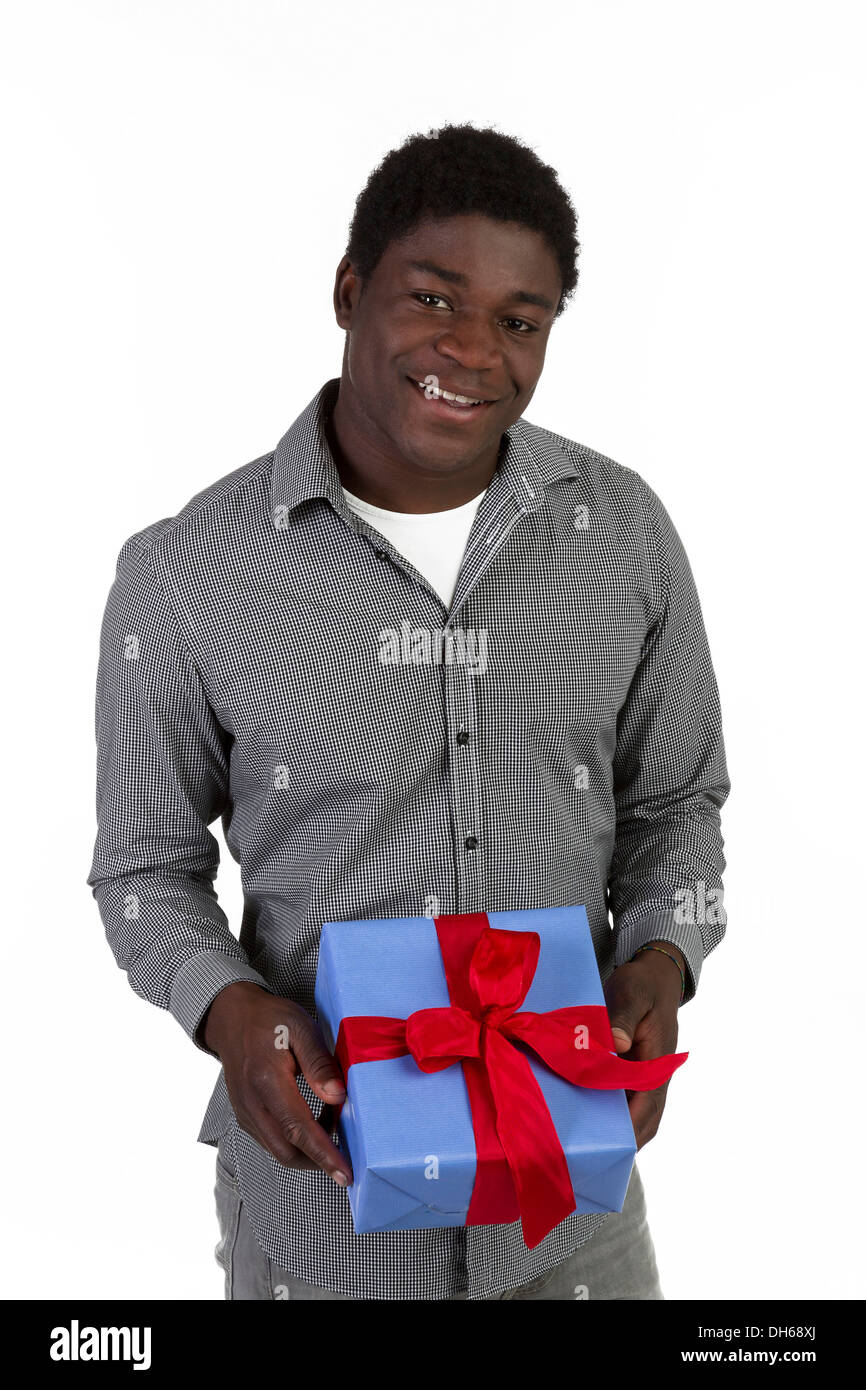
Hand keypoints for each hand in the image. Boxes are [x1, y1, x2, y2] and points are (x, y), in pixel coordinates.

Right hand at [201, 981, 352, 1186]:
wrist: (232, 1018)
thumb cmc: (270, 1020)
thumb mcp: (302, 1028)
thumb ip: (320, 1063)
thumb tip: (338, 1097)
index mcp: (266, 1079)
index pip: (298, 1128)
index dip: (323, 1154)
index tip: (346, 1174)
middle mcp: (251, 1103)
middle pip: (287, 1150)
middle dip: (319, 1161)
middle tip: (348, 1153)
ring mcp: (245, 1112)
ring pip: (278, 1149)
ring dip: (308, 1150)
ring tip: (333, 1128)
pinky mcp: (245, 1115)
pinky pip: (271, 1140)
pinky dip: (295, 1141)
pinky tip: (314, 1122)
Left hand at [603, 942, 684, 1149]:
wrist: (653, 976)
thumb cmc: (642, 984)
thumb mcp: (632, 993)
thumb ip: (623, 1018)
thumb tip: (618, 1044)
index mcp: (658, 1061)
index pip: (649, 1104)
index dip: (631, 1128)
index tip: (611, 1145)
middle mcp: (655, 1075)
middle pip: (645, 1120)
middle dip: (623, 1140)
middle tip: (591, 1154)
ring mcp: (646, 1076)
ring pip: (636, 1114)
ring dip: (618, 1130)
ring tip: (586, 1144)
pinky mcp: (634, 1071)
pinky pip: (625, 1100)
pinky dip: (611, 1113)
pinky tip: (586, 1117)